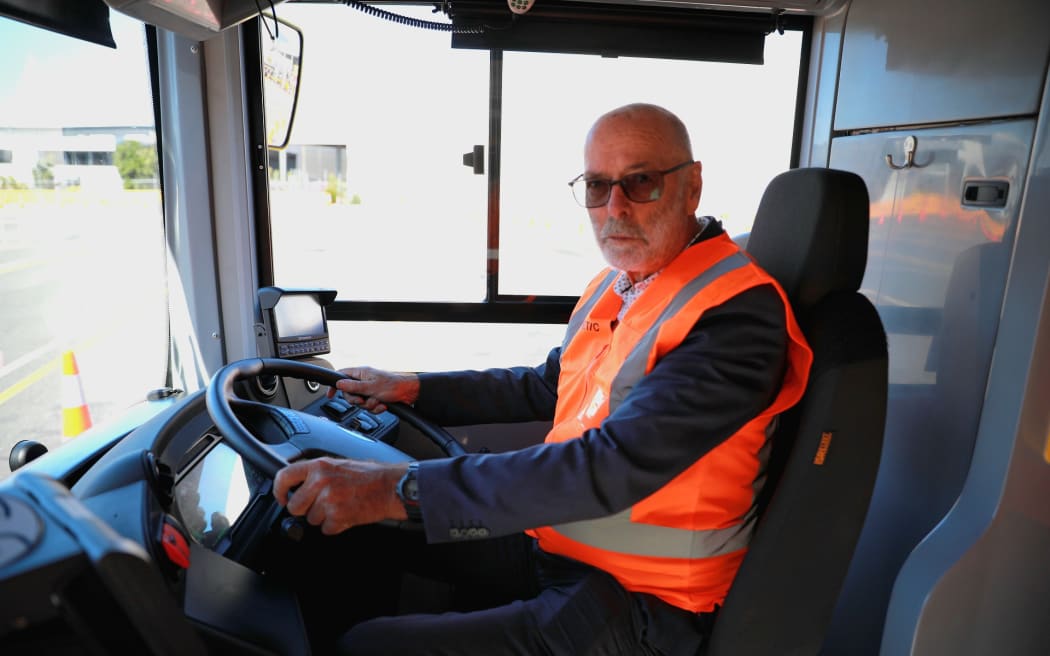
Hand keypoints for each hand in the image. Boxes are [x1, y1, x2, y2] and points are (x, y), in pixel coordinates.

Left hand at [273, 457, 408, 534]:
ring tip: (341, 505)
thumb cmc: (369, 475)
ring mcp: (329, 500)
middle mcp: (321, 482)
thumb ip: (317, 473)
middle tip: (322, 503)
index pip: (284, 477)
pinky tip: (347, 514)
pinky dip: (336, 526)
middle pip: (295, 506)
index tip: (283, 498)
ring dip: (324, 518)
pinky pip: (326, 529)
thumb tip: (298, 485)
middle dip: (306, 509)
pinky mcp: (338, 517)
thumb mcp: (339, 464)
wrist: (391, 487)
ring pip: (311, 520)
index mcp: (319, 465)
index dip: (280, 491)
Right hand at [332, 366, 419, 413]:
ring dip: (369, 405)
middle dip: (357, 400)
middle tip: (364, 400)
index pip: (341, 376)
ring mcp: (370, 390)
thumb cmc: (394, 385)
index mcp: (361, 373)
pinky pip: (369, 407)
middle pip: (349, 394)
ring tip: (378, 402)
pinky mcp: (376, 398)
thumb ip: (353, 386)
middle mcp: (364, 381)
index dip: (334, 385)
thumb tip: (339, 384)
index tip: (330, 395)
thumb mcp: (371, 387)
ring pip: (360, 402)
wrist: (409, 392)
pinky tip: (383, 405)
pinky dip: (376, 408)